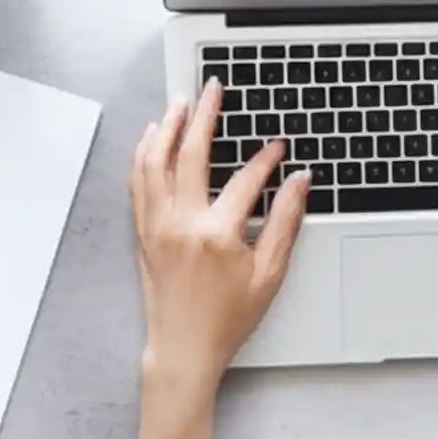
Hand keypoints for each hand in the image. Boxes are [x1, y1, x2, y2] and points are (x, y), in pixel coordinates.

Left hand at [131, 78, 310, 438]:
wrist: (184, 348)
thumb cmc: (227, 317)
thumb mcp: (270, 273)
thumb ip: (285, 222)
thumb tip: (299, 182)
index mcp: (216, 234)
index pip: (245, 179)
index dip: (266, 158)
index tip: (279, 145)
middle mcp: (181, 224)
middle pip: (190, 154)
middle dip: (205, 116)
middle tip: (214, 90)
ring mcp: (157, 226)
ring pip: (154, 163)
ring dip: (167, 128)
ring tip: (180, 104)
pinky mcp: (143, 232)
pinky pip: (138, 183)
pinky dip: (143, 155)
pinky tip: (152, 139)